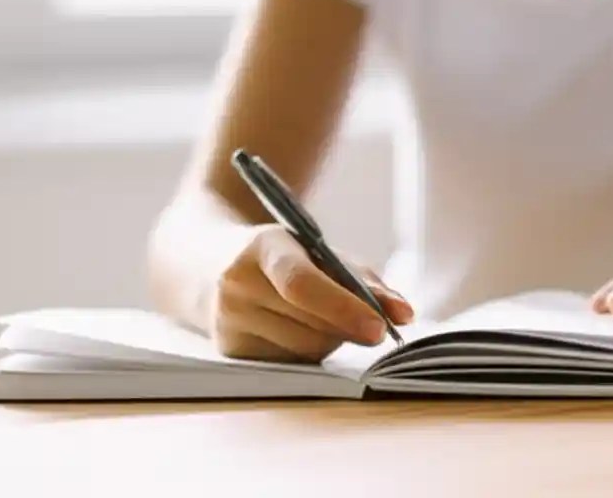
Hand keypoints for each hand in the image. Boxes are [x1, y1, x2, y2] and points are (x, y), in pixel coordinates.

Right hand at [209, 225, 412, 361]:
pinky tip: (301, 332)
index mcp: (263, 247)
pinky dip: (309, 354)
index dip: (344, 309)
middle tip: (373, 326)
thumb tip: (404, 315)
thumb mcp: (319, 252)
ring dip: (331, 342)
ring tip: (324, 320)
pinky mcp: (230, 352)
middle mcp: (236, 285)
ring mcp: (227, 321)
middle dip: (349, 328)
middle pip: (310, 325)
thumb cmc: (283, 257)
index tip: (380, 328)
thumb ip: (365, 281)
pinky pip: (289, 364)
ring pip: (304, 351)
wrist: (208, 264)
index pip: (302, 284)